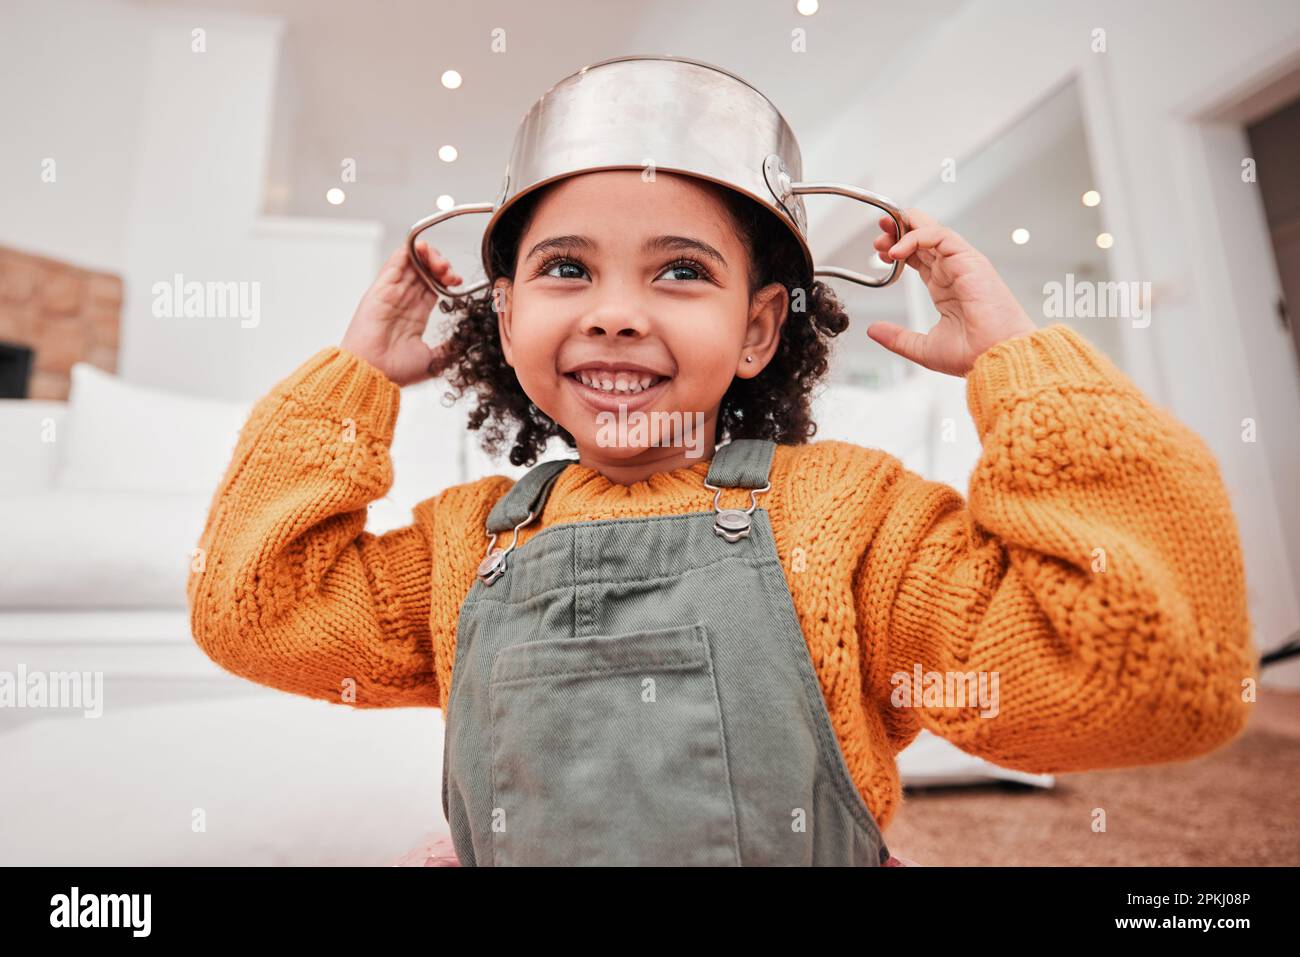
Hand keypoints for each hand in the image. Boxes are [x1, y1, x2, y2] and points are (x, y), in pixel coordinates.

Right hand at [340, 241, 462, 386]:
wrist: (374, 373)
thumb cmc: (395, 371)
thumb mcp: (434, 361)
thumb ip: (450, 350)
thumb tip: (469, 344)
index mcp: (415, 314)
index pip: (433, 285)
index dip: (448, 278)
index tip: (458, 283)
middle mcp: (403, 300)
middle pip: (424, 270)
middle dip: (442, 265)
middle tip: (451, 274)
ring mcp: (392, 292)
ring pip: (412, 261)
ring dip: (429, 255)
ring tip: (441, 265)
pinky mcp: (382, 287)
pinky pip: (396, 260)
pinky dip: (410, 249)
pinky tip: (422, 249)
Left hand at [868, 208, 1036, 375]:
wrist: (995, 358)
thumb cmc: (972, 355)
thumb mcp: (923, 348)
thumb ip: (897, 338)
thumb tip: (873, 330)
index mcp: (946, 288)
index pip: (920, 257)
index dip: (898, 250)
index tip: (879, 253)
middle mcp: (954, 272)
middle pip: (924, 240)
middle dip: (898, 231)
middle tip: (879, 234)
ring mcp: (963, 264)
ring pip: (932, 232)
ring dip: (905, 228)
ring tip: (884, 233)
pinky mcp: (970, 260)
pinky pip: (941, 236)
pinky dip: (916, 237)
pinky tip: (897, 251)